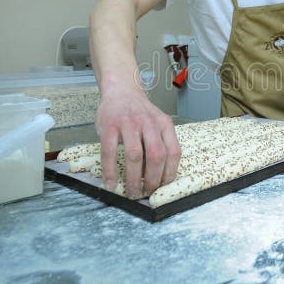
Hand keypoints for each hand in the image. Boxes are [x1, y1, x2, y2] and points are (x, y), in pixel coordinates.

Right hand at [95, 84, 180, 198]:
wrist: (121, 90)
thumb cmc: (139, 113)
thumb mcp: (157, 123)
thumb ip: (160, 142)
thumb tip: (160, 175)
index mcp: (164, 124)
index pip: (173, 152)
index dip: (170, 173)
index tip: (163, 187)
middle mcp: (149, 123)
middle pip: (156, 155)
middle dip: (153, 179)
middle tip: (147, 193)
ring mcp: (128, 123)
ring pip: (135, 155)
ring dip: (134, 178)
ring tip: (132, 191)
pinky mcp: (109, 126)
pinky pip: (109, 152)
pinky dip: (110, 171)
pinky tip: (111, 183)